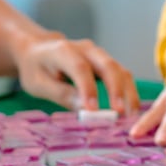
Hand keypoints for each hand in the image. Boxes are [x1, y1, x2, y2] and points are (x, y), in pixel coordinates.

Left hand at [15, 34, 138, 114]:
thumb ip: (61, 94)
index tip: (93, 110)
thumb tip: (84, 108)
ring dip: (128, 92)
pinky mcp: (106, 63)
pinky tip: (130, 111)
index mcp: (63, 51)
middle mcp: (85, 49)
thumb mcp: (38, 83)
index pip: (80, 68)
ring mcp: (99, 55)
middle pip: (108, 65)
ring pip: (120, 70)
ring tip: (130, 116)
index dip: (88, 88)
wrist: (38, 49)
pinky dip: (128, 92)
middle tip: (120, 113)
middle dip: (116, 89)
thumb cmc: (36, 68)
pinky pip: (122, 76)